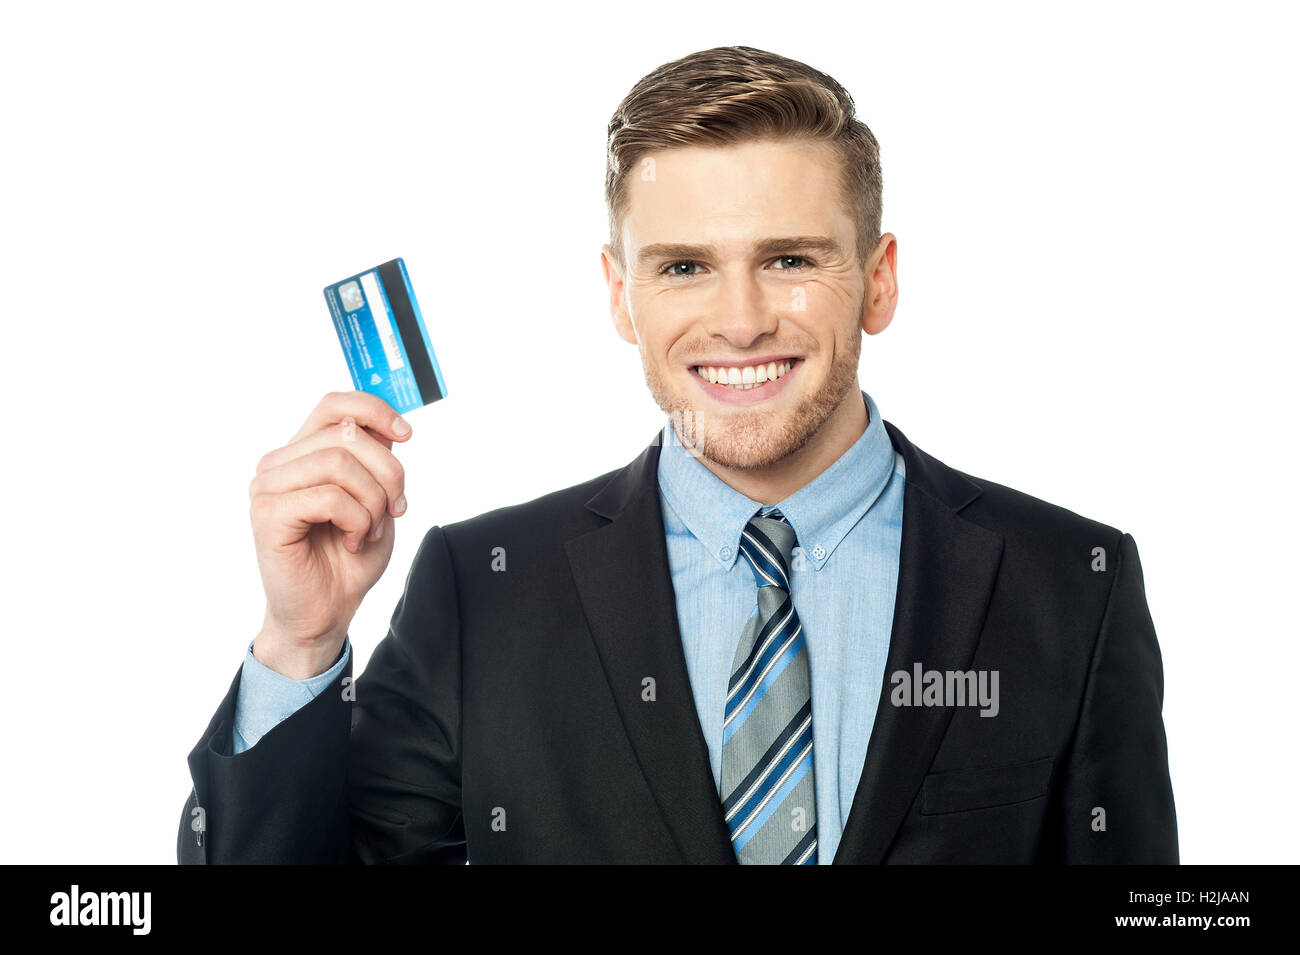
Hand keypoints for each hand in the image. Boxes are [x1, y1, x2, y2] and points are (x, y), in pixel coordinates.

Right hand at [247, 391, 413, 677]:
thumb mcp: (375, 501)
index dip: (373, 410)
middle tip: (395, 508)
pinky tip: (353, 540)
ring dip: (372, 501)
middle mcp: (279, 464)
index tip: (407, 435)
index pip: (333, 405)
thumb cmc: (347, 559)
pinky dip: (356, 520)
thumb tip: (391, 427)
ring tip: (369, 529)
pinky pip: (329, 497)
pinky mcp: (267, 514)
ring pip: (339, 463)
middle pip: (346, 435)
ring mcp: (268, 487)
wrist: (326, 612)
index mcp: (302, 454)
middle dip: (388, 472)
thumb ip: (377, 462)